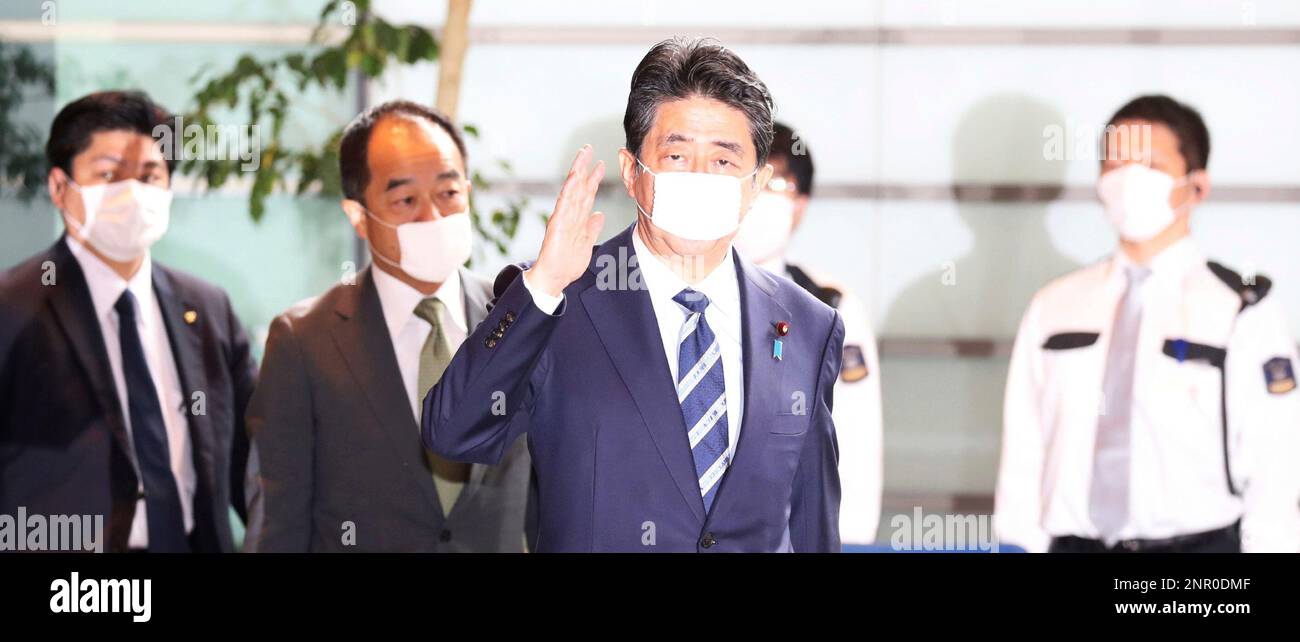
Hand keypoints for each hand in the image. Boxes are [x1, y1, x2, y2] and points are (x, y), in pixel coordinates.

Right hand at [528, 145, 604, 296]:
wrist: (554, 278)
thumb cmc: (567, 263)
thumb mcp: (587, 243)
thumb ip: (592, 228)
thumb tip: (599, 214)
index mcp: (576, 218)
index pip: (586, 194)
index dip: (593, 178)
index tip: (599, 163)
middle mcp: (569, 214)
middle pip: (578, 186)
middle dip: (584, 167)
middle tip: (589, 148)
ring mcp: (562, 218)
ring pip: (571, 190)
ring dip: (576, 172)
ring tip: (581, 155)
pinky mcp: (556, 225)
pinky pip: (563, 205)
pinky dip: (568, 191)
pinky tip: (573, 179)